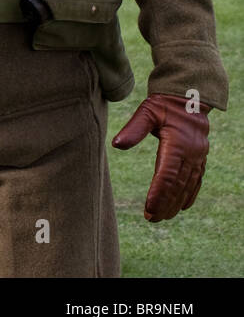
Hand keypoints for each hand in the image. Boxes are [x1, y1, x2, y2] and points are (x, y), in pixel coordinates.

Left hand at [112, 93, 209, 221]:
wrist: (188, 98)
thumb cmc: (163, 105)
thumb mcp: (147, 111)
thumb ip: (133, 128)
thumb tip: (117, 144)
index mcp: (177, 143)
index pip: (167, 174)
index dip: (158, 192)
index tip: (148, 207)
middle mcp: (191, 153)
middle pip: (177, 184)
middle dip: (165, 203)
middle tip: (151, 218)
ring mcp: (197, 157)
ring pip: (187, 185)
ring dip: (175, 203)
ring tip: (162, 217)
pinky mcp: (199, 158)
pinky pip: (196, 180)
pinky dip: (189, 194)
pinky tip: (182, 207)